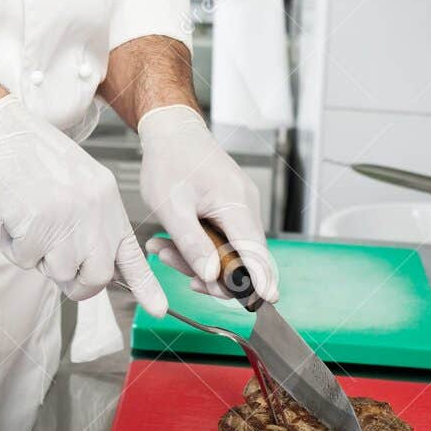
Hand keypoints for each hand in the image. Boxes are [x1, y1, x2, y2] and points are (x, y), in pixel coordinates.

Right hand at [0, 95, 167, 316]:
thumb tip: (82, 259)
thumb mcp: (75, 180)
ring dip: (38, 258)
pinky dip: (13, 246)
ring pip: (59, 273)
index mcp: (106, 198)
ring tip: (27, 222)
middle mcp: (94, 211)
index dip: (145, 285)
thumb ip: (87, 219)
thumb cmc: (28, 151)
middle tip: (52, 262)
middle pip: (97, 276)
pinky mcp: (38, 227)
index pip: (130, 251)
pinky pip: (25, 260)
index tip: (157, 308)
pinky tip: (11, 216)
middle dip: (75, 283)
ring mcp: (67, 220)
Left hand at [137, 105, 278, 302]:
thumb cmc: (170, 161)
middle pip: (241, 256)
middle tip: (171, 263)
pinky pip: (222, 237)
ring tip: (161, 248)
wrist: (171, 130)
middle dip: (208, 271)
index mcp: (236, 203)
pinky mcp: (231, 206)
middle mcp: (246, 205)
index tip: (268, 300)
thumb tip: (211, 276)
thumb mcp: (172, 207)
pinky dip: (199, 244)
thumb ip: (192, 244)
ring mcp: (241, 205)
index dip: (261, 278)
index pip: (255, 250)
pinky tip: (172, 241)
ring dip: (197, 257)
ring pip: (228, 249)